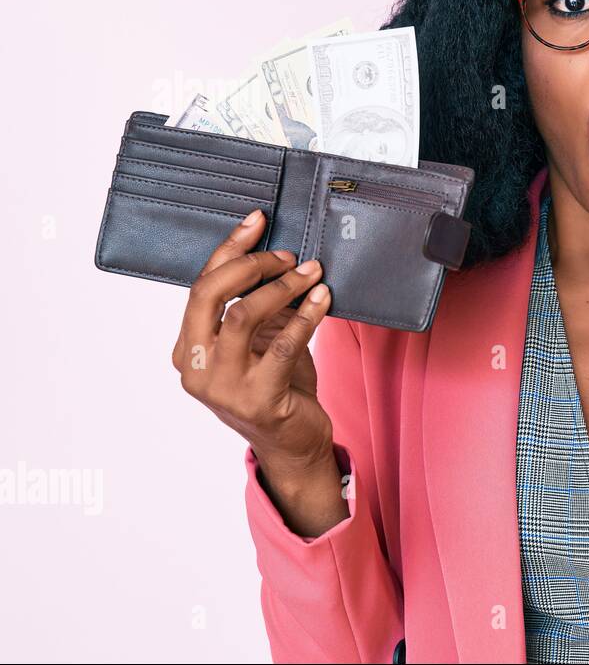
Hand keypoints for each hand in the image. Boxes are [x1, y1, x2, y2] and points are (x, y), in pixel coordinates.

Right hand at [172, 208, 335, 478]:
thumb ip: (258, 304)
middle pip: (209, 294)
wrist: (293, 443)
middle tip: (288, 255)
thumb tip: (279, 253)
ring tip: (312, 272)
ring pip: (244, 316)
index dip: (229, 248)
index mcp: (188, 347)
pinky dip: (306, 316)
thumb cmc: (277, 385)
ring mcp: (223, 387)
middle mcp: (195, 367)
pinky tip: (324, 299)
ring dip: (282, 288)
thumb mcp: (260, 340)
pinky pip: (283, 346)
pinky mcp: (258, 401)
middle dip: (251, 265)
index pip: (200, 285)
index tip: (257, 220)